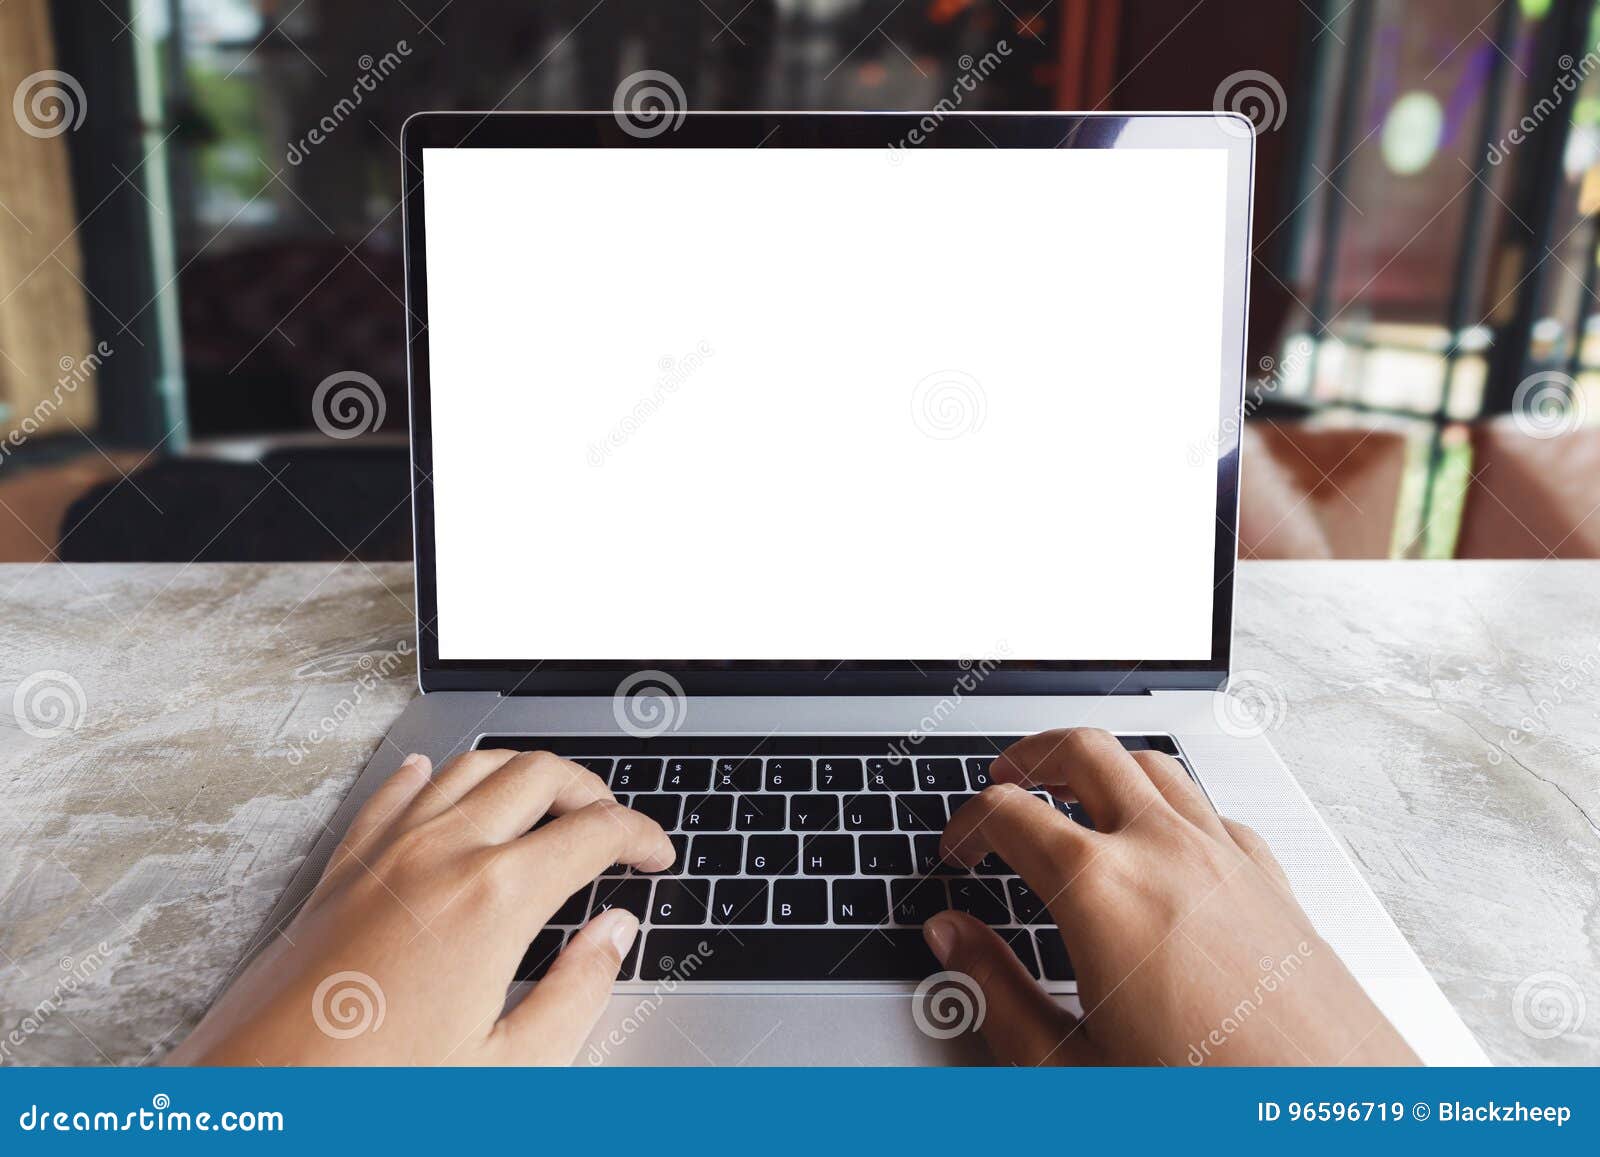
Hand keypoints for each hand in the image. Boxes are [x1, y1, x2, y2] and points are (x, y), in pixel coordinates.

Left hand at [168, 750, 673, 1064]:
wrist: (257, 1106)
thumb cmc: (377, 1097)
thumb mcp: (511, 1070)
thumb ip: (578, 993)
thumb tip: (613, 937)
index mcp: (494, 899)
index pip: (594, 831)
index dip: (641, 835)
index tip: (655, 855)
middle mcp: (440, 855)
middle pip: (539, 776)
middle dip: (593, 790)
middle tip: (615, 825)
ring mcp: (386, 854)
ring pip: (472, 766)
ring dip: (524, 772)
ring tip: (551, 800)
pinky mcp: (342, 870)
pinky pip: (396, 792)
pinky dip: (434, 776)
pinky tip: (437, 780)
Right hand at [925, 728, 1416, 1065]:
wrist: (1335, 1121)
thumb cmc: (1210, 1102)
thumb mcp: (1070, 1067)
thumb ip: (997, 993)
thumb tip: (954, 939)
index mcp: (1100, 889)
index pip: (1006, 813)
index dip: (966, 824)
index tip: (958, 850)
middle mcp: (1165, 851)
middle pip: (1083, 750)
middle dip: (1031, 754)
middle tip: (1005, 778)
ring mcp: (1226, 857)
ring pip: (1151, 764)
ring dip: (1101, 767)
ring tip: (1074, 791)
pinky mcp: (1271, 880)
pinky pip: (1211, 809)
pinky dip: (1170, 806)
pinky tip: (1163, 842)